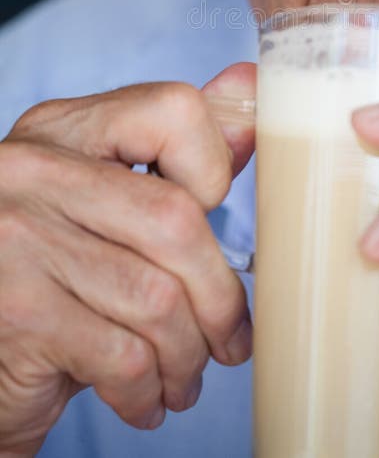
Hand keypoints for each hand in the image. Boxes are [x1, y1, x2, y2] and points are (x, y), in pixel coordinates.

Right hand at [0, 63, 255, 456]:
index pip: (173, 110)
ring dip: (186, 355)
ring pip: (156, 297)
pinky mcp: (15, 312)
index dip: (215, 168)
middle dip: (219, 297)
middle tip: (230, 339)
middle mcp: (34, 168)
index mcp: (64, 128)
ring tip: (184, 376)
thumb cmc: (55, 268)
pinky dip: (148, 391)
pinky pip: (122, 357)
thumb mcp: (108, 194)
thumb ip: (177, 146)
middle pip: (176, 219)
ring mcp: (18, 237)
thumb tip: (252, 83)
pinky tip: (144, 399)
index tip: (212, 218)